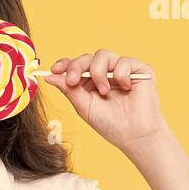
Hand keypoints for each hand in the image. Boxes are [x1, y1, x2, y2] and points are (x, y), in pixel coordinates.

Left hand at [39, 49, 167, 152]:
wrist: (134, 134)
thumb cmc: (110, 124)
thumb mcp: (83, 106)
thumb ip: (68, 89)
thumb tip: (49, 76)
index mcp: (91, 82)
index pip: (76, 65)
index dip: (65, 64)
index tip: (54, 69)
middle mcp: (106, 73)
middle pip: (87, 57)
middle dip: (76, 67)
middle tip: (73, 81)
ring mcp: (122, 70)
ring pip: (103, 55)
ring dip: (98, 72)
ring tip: (104, 91)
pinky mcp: (139, 69)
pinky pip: (124, 61)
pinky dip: (120, 74)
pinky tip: (126, 88)